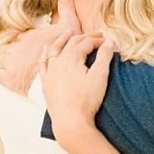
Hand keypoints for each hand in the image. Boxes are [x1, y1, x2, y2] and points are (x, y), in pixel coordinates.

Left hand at [0, 0, 83, 94]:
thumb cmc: (66, 53)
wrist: (61, 76)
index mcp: (28, 36)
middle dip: (13, 49)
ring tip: (6, 61)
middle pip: (9, 45)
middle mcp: (16, 47)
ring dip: (1, 58)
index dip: (24, 39)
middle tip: (20, 55)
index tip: (29, 44)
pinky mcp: (8, 78)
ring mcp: (10, 63)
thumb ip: (67, 11)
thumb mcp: (71, 27)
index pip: (20, 35)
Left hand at [38, 31, 114, 145]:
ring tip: (68, 32)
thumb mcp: (100, 76)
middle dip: (85, 37)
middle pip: (72, 43)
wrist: (70, 121)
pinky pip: (43, 63)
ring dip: (63, 39)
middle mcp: (58, 61)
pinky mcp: (46, 82)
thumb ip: (105, 56)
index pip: (86, 42)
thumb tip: (110, 40)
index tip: (108, 41)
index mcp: (72, 57)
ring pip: (55, 49)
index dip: (98, 40)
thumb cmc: (86, 100)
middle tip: (96, 36)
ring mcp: (50, 71)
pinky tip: (46, 49)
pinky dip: (46, 53)